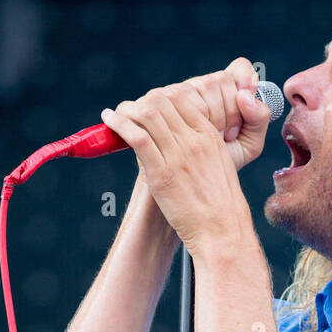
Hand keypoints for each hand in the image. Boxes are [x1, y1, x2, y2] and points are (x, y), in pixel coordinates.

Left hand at [100, 60, 269, 252]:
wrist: (222, 232)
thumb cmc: (220, 206)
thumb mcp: (220, 166)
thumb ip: (201, 149)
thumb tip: (179, 139)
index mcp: (209, 136)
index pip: (180, 99)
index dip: (159, 99)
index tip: (148, 107)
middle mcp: (194, 141)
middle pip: (161, 102)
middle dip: (141, 102)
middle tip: (129, 111)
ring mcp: (178, 156)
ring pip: (147, 115)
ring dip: (126, 110)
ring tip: (116, 114)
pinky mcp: (162, 174)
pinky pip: (137, 138)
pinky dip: (119, 125)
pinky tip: (109, 120)